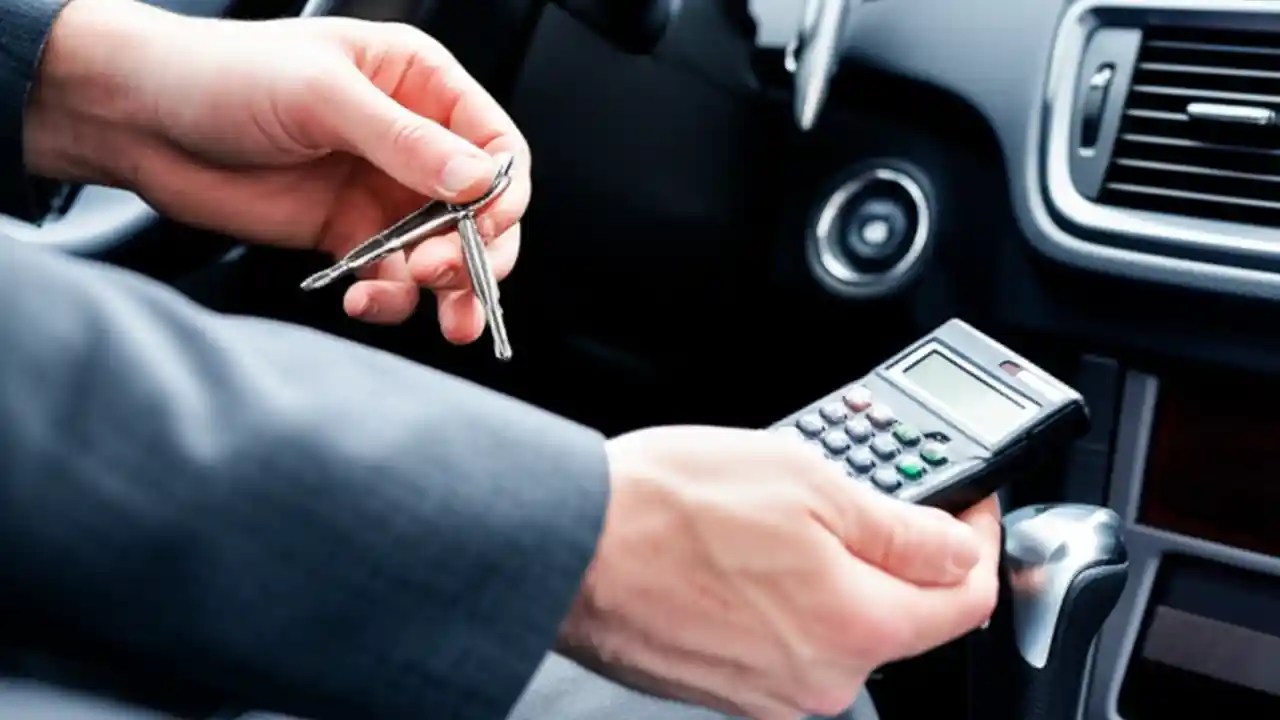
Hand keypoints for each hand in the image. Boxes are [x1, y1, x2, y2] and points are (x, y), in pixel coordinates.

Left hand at [27, 0, 529, 341]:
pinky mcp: (348, 235)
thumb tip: (477, 181)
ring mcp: (381, 191)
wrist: (138, 118)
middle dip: (479, 250)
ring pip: (445, 251)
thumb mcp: (321, 94)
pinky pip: (392, 279)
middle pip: (482, 208)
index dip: (503, 190)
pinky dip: (390, 300)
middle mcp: (410, 139)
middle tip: (448, 275)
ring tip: (440, 314)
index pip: (495, 143)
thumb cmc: (222, 74)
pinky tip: (365, 301)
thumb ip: (404, 140)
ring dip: (449, 289)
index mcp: (418, 82)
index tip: (486, 226)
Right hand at [560, 427, 999, 719]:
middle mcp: (823, 681)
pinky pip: (787, 641)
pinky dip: (788, 599)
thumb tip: (955, 547)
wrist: (572, 546)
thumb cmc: (671, 510)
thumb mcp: (809, 483)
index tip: (965, 504)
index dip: (978, 538)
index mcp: (859, 629)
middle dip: (897, 552)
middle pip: (902, 615)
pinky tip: (748, 553)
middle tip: (861, 492)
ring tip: (786, 515)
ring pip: (839, 626)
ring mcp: (771, 693)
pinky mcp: (727, 688)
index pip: (968, 598)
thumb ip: (902, 529)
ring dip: (836, 572)